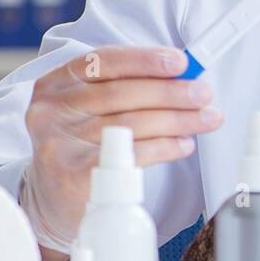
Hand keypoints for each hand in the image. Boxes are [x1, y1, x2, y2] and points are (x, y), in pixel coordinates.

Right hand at [22, 45, 223, 260]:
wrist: (54, 201)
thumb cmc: (84, 145)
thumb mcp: (91, 108)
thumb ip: (129, 87)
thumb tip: (184, 76)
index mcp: (55, 84)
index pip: (102, 62)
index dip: (144, 59)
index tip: (181, 62)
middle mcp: (51, 112)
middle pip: (121, 93)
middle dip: (171, 92)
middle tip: (204, 93)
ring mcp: (59, 145)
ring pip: (131, 124)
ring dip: (178, 119)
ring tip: (208, 118)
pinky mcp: (75, 177)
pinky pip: (131, 155)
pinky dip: (165, 147)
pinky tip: (184, 144)